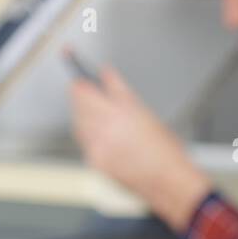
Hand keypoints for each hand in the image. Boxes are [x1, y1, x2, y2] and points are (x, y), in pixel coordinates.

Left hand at [70, 66, 212, 230]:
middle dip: (80, 92)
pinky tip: (99, 135)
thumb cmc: (166, 151)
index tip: (68, 56)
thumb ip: (122, 93)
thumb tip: (107, 76)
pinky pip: (83, 142)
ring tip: (93, 112)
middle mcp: (108, 127)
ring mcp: (99, 145)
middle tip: (84, 87)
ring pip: (77, 121)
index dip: (78, 70)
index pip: (90, 85)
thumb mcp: (147, 114)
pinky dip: (87, 134)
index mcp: (122, 109)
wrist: (168, 182)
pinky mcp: (96, 161)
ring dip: (81, 113)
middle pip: (78, 100)